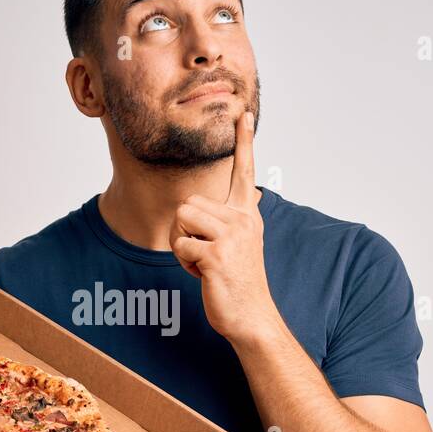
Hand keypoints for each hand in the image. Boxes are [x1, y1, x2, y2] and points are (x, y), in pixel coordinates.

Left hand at [169, 108, 282, 344]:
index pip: (245, 171)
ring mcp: (231, 236)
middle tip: (205, 254)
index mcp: (248, 214)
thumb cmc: (238, 282)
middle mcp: (243, 219)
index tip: (244, 113)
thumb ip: (231, 219)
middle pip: (189, 202)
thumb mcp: (240, 244)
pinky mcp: (216, 255)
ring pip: (181, 219)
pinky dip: (184, 263)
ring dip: (182, 245)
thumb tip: (229, 201)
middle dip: (185, 230)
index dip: (243, 142)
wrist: (252, 317)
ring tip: (205, 262)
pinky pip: (180, 245)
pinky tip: (204, 275)